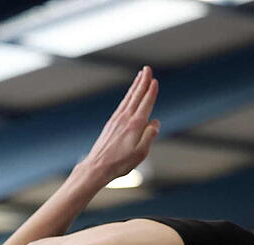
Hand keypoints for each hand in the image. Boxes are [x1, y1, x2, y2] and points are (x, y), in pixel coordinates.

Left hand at [79, 66, 159, 182]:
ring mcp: (117, 120)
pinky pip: (122, 105)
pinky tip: (129, 95)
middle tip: (147, 69)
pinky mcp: (111, 123)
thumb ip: (150, 136)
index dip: (151, 92)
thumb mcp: (141, 153)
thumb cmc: (120, 163)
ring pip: (128, 99)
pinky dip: (128, 97)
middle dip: (143, 82)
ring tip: (140, 76)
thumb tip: (156, 122)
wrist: (97, 166)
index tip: (155, 80)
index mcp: (135, 125)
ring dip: (135, 86)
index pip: (146, 104)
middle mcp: (125, 119)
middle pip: (136, 96)